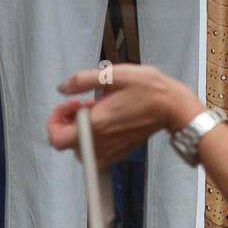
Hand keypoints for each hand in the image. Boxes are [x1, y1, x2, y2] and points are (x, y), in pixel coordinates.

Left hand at [49, 63, 203, 167]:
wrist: (172, 106)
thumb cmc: (149, 90)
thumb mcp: (113, 74)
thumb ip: (83, 80)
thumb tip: (63, 87)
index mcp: (96, 124)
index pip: (56, 138)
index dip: (55, 120)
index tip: (68, 105)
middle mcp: (101, 142)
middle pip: (65, 143)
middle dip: (67, 121)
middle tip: (80, 104)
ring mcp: (110, 150)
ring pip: (79, 148)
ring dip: (80, 129)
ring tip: (95, 110)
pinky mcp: (119, 152)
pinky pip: (95, 153)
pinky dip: (93, 138)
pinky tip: (105, 120)